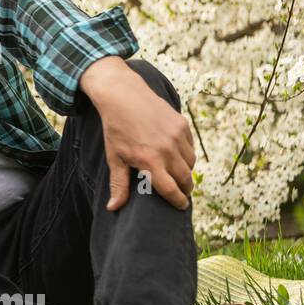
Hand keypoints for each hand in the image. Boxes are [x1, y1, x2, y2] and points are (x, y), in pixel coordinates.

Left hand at [79, 57, 195, 210]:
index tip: (181, 207)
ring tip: (179, 176)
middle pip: (185, 179)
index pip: (171, 190)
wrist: (123, 96)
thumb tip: (113, 208)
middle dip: (185, 189)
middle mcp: (167, 150)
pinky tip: (177, 157)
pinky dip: (186, 155)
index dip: (178, 201)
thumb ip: (118, 184)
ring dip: (187, 172)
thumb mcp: (115, 158)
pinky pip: (190, 147)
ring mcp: (177, 136)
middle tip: (182, 193)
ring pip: (190, 163)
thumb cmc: (116, 129)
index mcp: (150, 161)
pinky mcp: (182, 125)